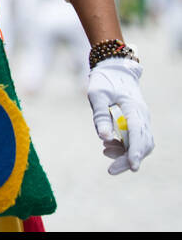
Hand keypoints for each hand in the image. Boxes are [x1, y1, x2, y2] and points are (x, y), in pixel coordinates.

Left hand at [88, 57, 153, 173]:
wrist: (114, 68)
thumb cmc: (104, 80)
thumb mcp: (97, 95)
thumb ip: (101, 116)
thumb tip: (104, 138)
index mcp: (134, 109)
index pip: (138, 134)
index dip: (135, 152)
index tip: (133, 168)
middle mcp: (142, 116)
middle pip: (142, 144)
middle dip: (128, 159)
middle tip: (111, 170)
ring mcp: (141, 120)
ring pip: (141, 144)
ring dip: (125, 153)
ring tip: (105, 152)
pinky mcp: (136, 122)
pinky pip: (134, 139)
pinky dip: (124, 147)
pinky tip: (108, 146)